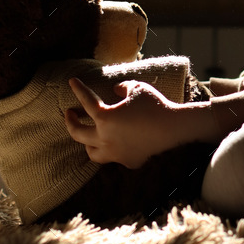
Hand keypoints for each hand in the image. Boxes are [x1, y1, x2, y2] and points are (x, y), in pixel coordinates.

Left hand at [64, 77, 178, 168]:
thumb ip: (121, 88)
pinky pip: (115, 157)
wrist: (174, 128)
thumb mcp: (137, 88)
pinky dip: (112, 149)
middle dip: (70, 122)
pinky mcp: (128, 161)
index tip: (72, 82)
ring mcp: (116, 153)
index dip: (78, 89)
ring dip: (87, 143)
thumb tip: (115, 91)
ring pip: (92, 152)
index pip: (86, 101)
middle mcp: (105, 138)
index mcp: (104, 118)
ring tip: (90, 136)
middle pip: (77, 133)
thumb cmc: (154, 105)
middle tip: (69, 113)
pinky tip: (117, 143)